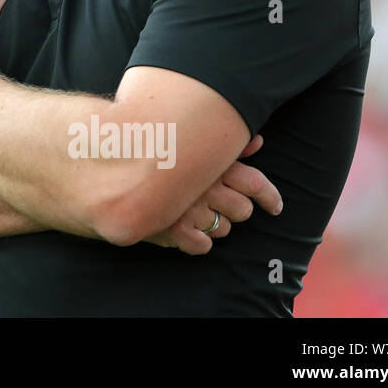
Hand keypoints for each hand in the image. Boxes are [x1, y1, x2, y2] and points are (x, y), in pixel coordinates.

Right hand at [142, 134, 283, 254]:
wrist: (112, 172)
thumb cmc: (157, 154)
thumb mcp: (193, 144)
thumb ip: (228, 145)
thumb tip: (259, 142)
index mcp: (212, 164)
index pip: (256, 183)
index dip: (270, 197)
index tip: (275, 207)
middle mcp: (204, 186)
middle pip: (242, 210)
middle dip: (236, 211)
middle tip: (220, 205)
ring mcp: (189, 210)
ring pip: (223, 229)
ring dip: (216, 226)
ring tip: (196, 215)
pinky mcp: (174, 230)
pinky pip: (202, 245)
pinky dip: (198, 242)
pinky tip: (187, 232)